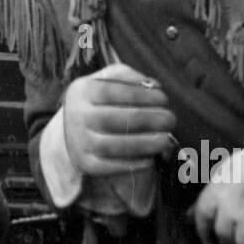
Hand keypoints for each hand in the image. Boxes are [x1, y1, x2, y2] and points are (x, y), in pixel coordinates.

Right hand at [62, 62, 178, 177]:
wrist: (72, 129)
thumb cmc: (99, 100)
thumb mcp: (105, 80)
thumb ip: (127, 76)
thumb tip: (153, 85)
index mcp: (81, 91)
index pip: (112, 91)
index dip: (142, 95)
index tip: (164, 99)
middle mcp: (76, 116)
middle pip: (114, 119)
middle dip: (148, 119)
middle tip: (170, 120)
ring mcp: (78, 142)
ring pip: (114, 146)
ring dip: (146, 144)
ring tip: (165, 139)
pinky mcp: (85, 163)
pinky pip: (111, 167)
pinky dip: (133, 163)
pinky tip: (150, 158)